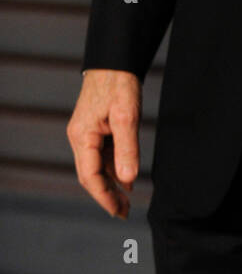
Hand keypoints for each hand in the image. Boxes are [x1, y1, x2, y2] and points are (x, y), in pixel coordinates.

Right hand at [66, 69, 140, 217]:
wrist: (114, 60)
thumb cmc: (119, 84)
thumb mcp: (127, 116)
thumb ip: (127, 149)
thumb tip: (128, 180)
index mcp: (82, 137)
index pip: (90, 176)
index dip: (104, 197)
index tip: (118, 212)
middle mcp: (80, 138)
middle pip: (91, 175)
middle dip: (106, 195)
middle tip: (124, 213)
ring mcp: (86, 134)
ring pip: (97, 167)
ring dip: (111, 184)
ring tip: (127, 202)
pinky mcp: (95, 129)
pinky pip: (102, 156)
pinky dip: (113, 169)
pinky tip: (125, 180)